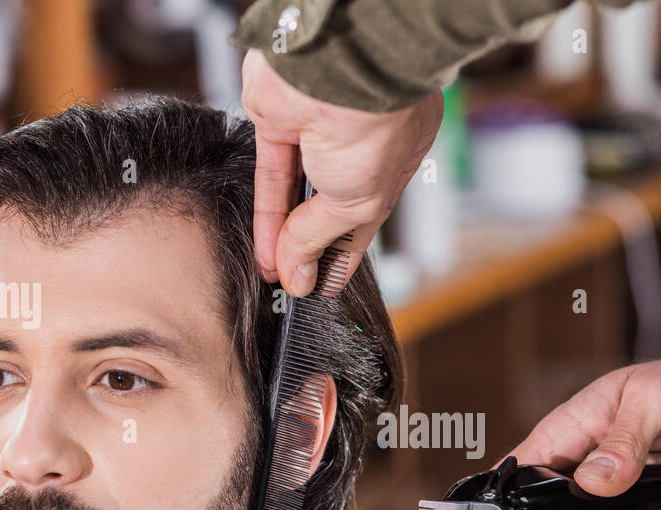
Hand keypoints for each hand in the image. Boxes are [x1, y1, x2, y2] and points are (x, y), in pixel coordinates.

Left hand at [241, 49, 443, 296]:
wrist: (341, 71)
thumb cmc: (375, 126)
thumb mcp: (357, 202)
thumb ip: (319, 238)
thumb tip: (297, 275)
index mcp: (396, 157)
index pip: (365, 217)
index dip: (343, 255)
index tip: (325, 287)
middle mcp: (358, 145)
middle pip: (327, 207)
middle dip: (310, 248)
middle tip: (295, 286)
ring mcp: (316, 131)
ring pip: (294, 193)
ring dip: (283, 236)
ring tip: (274, 276)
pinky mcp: (278, 119)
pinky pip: (270, 174)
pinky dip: (265, 212)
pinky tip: (263, 250)